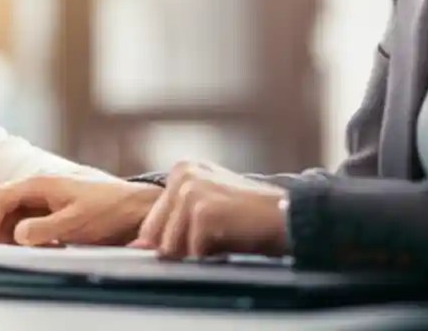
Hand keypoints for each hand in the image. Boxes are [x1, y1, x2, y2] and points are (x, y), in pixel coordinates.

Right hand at [0, 176, 161, 246]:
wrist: (136, 208)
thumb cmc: (108, 210)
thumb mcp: (74, 223)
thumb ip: (43, 229)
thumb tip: (17, 235)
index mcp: (40, 183)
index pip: (0, 197)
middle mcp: (39, 187)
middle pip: (4, 206)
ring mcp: (46, 198)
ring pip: (16, 215)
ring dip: (13, 234)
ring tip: (23, 252)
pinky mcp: (55, 209)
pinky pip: (31, 222)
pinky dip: (28, 236)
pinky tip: (42, 248)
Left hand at [130, 161, 288, 259]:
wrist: (289, 217)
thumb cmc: (251, 218)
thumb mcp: (208, 209)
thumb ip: (174, 221)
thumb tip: (137, 247)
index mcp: (181, 170)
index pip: (152, 222)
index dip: (169, 243)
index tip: (196, 243)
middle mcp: (181, 174)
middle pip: (157, 234)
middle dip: (180, 249)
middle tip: (214, 242)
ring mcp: (190, 190)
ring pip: (171, 246)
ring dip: (197, 253)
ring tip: (224, 239)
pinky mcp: (202, 210)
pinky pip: (191, 251)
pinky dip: (210, 256)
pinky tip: (231, 240)